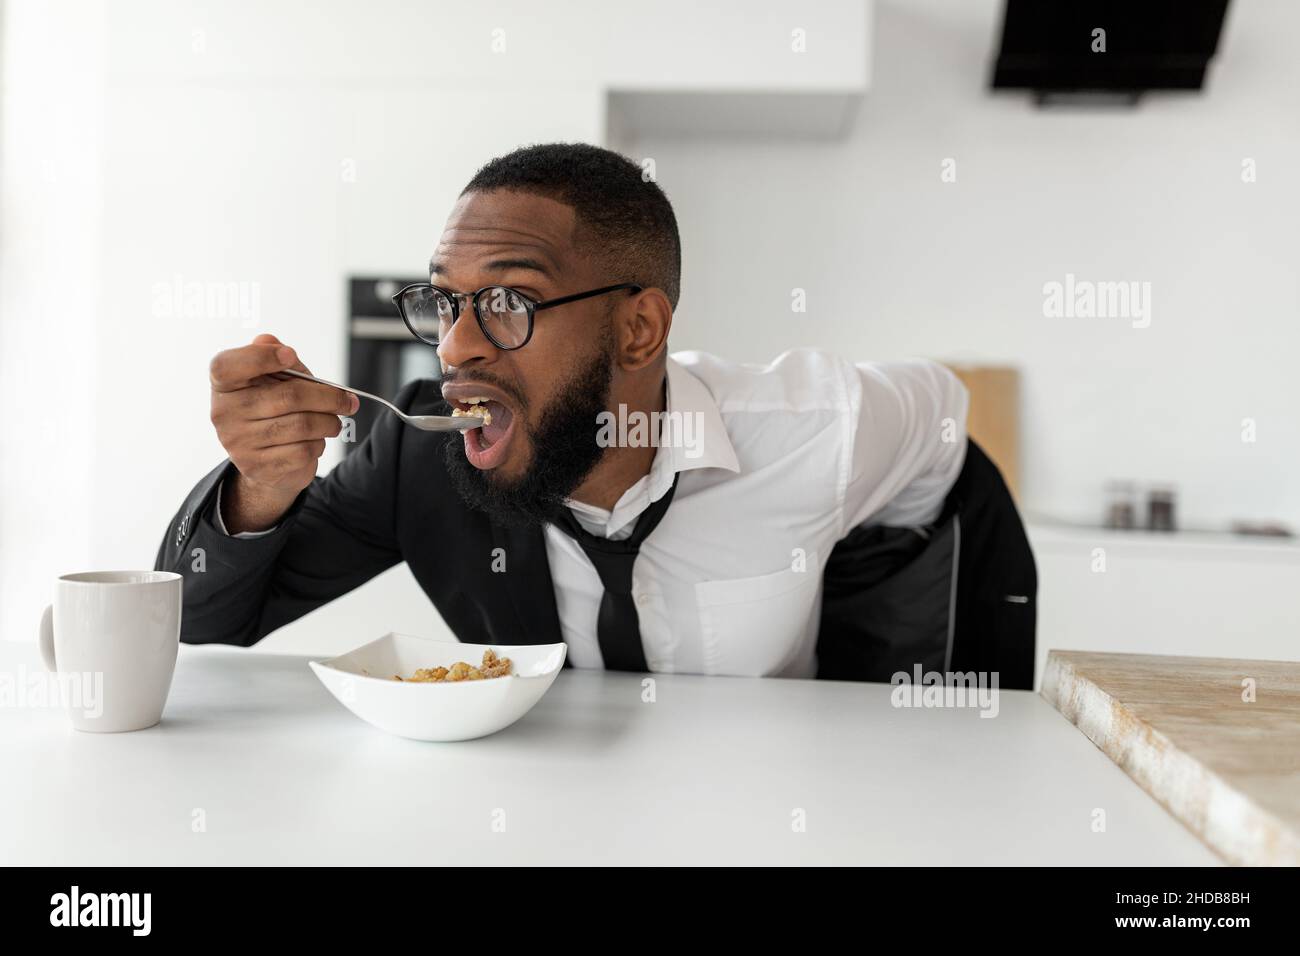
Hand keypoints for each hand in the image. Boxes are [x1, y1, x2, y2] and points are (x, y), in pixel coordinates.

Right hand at [208, 333, 358, 531]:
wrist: (265, 461)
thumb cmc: (272, 409)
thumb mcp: (272, 379)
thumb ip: (275, 358)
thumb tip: (273, 343)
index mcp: (223, 384)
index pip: (228, 366)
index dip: (261, 358)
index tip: (290, 356)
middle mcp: (224, 413)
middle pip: (289, 396)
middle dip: (328, 397)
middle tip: (348, 401)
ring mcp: (238, 442)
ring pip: (302, 425)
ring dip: (329, 423)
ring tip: (334, 422)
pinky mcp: (257, 466)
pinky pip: (303, 451)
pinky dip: (319, 444)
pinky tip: (316, 441)